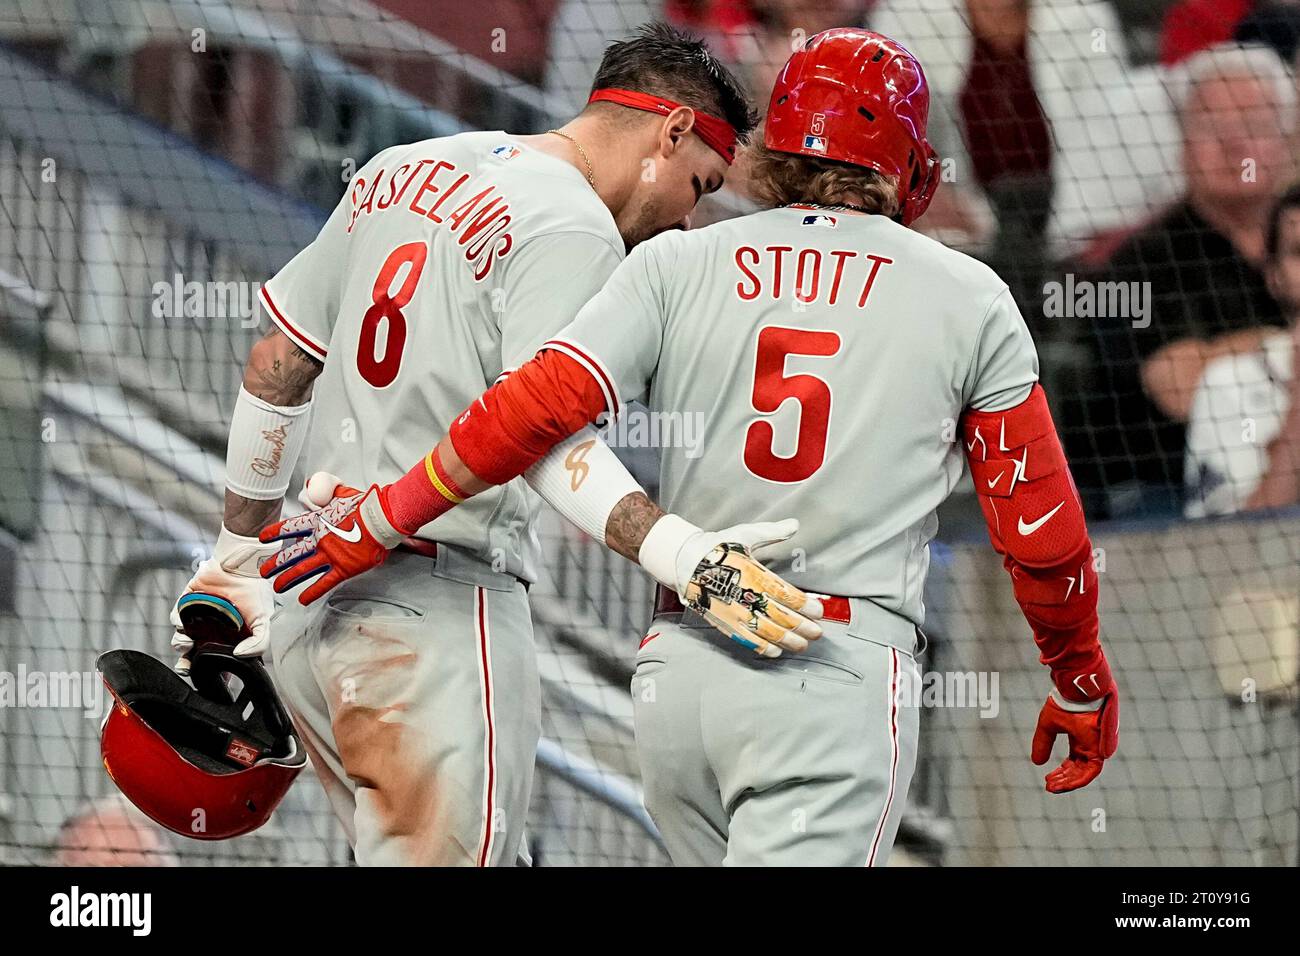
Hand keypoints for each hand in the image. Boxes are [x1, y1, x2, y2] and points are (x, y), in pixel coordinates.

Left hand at [170, 527, 278, 673]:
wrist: (241, 566)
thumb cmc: (254, 592)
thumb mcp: (263, 620)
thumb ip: (259, 643)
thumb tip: (239, 656)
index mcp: (230, 638)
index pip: (218, 661)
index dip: (212, 673)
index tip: (208, 678)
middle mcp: (212, 631)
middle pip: (194, 654)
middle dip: (187, 663)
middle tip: (187, 664)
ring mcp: (198, 618)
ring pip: (181, 639)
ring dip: (181, 644)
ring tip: (187, 641)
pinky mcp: (186, 604)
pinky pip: (176, 618)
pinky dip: (178, 622)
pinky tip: (186, 623)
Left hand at [258, 471, 408, 604]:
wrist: (383, 517)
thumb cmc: (367, 505)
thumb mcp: (343, 493)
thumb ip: (328, 491)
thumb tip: (316, 484)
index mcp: (319, 520)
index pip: (290, 527)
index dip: (275, 532)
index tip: (263, 537)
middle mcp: (320, 539)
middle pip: (291, 554)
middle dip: (275, 564)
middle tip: (264, 571)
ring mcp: (331, 555)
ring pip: (302, 570)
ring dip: (287, 580)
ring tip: (278, 587)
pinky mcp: (344, 567)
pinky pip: (324, 583)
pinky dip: (312, 592)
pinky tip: (302, 599)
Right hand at [640, 515, 822, 657]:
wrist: (683, 562)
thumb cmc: (715, 548)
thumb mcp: (744, 534)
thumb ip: (772, 532)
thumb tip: (794, 524)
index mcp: (755, 574)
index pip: (788, 595)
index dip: (806, 606)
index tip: (819, 611)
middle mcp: (747, 597)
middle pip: (783, 618)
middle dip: (803, 627)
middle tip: (817, 632)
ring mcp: (736, 613)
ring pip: (769, 634)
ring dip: (789, 641)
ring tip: (802, 644)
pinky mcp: (725, 624)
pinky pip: (748, 642)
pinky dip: (764, 649)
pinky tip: (776, 652)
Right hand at [1031, 687, 1118, 792]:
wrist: (1078, 690)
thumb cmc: (1065, 702)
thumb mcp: (1048, 726)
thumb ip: (1043, 743)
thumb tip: (1037, 762)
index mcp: (1080, 738)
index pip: (1072, 762)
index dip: (1061, 772)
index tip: (1048, 779)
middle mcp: (1089, 745)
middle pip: (1078, 769)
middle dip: (1063, 779)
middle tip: (1049, 785)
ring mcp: (1096, 747)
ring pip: (1084, 773)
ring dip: (1069, 782)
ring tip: (1054, 787)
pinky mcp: (1100, 749)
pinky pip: (1091, 770)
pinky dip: (1078, 778)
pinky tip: (1065, 783)